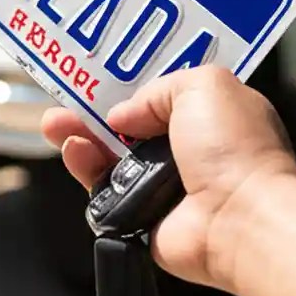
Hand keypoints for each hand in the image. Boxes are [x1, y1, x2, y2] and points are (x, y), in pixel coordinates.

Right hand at [40, 65, 295, 290]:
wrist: (240, 219)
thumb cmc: (236, 149)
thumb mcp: (205, 85)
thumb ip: (159, 88)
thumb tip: (124, 115)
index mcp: (212, 117)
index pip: (163, 97)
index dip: (130, 86)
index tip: (99, 77)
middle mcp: (188, 152)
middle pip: (128, 127)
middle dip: (93, 112)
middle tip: (63, 99)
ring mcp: (164, 187)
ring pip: (110, 159)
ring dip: (81, 138)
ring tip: (56, 125)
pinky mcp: (142, 218)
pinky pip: (103, 193)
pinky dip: (86, 171)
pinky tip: (73, 153)